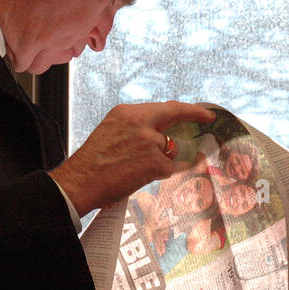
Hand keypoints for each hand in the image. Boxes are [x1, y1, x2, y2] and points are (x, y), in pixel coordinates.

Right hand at [50, 101, 215, 214]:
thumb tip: (162, 133)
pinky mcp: (155, 162)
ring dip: (161, 159)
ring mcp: (150, 142)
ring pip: (170, 148)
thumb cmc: (92, 163)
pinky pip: (171, 167)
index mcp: (127, 113)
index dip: (186, 109)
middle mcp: (140, 122)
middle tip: (208, 119)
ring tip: (135, 168)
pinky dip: (162, 173)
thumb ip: (136, 127)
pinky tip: (142, 177)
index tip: (203, 111)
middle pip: (174, 115)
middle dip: (194, 115)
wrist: (80, 183)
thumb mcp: (112, 131)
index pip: (163, 107)